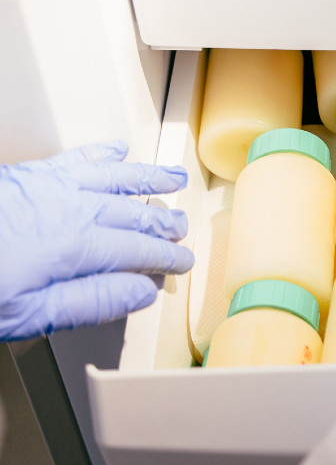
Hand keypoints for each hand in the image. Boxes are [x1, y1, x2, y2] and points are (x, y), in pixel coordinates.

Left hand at [0, 140, 193, 340]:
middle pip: (131, 211)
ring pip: (112, 177)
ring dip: (146, 178)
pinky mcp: (24, 175)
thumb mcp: (28, 312)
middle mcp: (68, 208)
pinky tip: (115, 151)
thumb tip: (140, 292)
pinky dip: (101, 155)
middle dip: (162, 220)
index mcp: (74, 246)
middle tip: (182, 229)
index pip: (138, 249)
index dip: (165, 257)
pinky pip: (76, 159)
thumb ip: (90, 300)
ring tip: (171, 176)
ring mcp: (47, 186)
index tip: (180, 264)